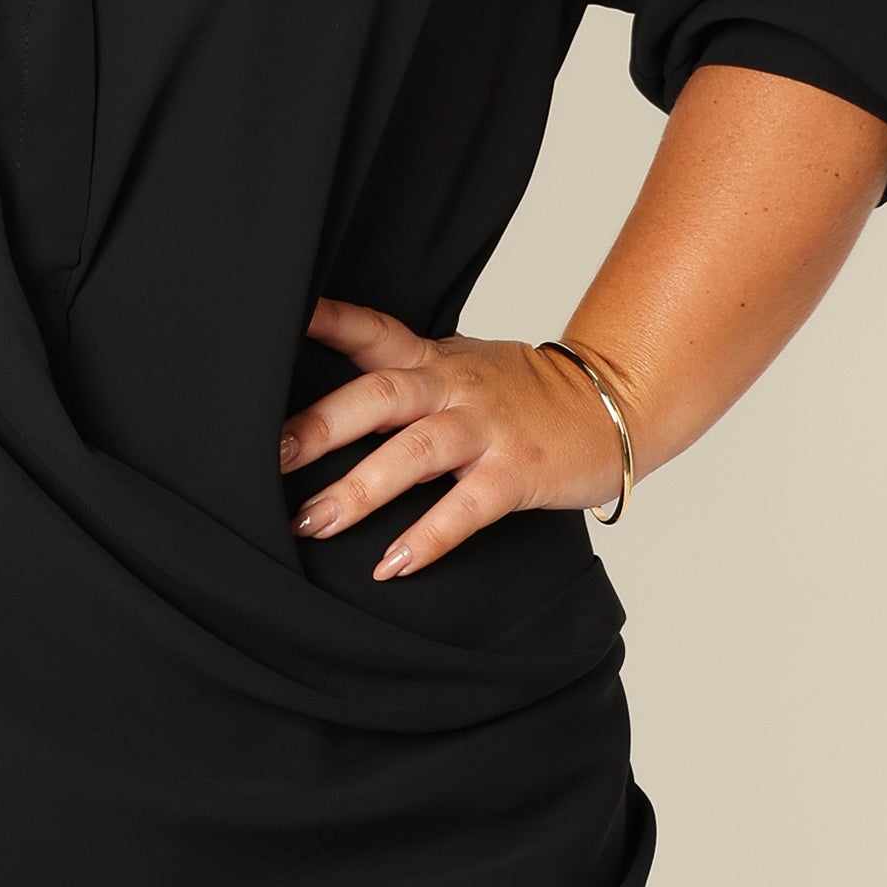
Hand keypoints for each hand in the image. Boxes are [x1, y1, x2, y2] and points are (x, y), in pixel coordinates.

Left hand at [279, 298, 629, 579]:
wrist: (613, 404)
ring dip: (359, 489)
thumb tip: (326, 410)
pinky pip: (466, 507)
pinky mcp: (517, 473)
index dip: (325, 324)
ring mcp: (487, 430)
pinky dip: (429, 536)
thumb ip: (403, 383)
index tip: (274, 324)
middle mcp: (455, 388)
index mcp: (434, 360)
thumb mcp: (462, 370)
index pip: (371, 331)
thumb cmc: (524, 394)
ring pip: (414, 452)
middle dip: (321, 425)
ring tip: (313, 521)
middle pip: (379, 396)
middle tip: (272, 456)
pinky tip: (394, 563)